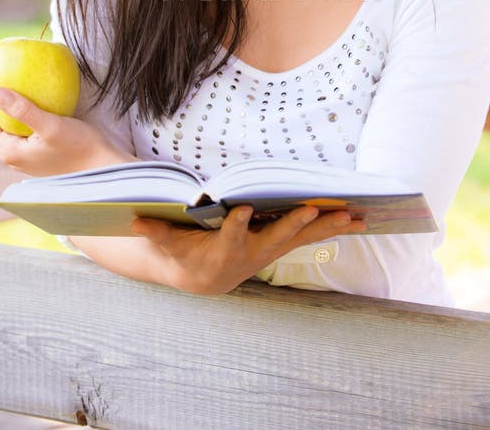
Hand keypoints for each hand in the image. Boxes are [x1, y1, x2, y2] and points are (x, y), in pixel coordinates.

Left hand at [0, 88, 133, 176]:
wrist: (101, 167)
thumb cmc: (79, 147)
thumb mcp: (51, 125)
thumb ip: (23, 109)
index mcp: (8, 151)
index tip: (15, 93)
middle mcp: (11, 157)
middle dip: (5, 106)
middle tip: (27, 93)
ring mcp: (24, 158)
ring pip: (9, 129)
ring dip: (18, 113)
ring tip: (38, 101)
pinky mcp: (37, 155)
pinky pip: (23, 133)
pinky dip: (29, 120)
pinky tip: (47, 113)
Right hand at [131, 204, 365, 294]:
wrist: (204, 279)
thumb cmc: (183, 254)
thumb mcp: (165, 243)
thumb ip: (154, 232)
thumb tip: (132, 221)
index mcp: (222, 251)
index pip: (229, 237)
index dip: (235, 225)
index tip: (240, 209)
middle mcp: (252, 253)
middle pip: (276, 238)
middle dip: (294, 224)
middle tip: (311, 210)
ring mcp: (270, 249)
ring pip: (302, 237)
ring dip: (327, 226)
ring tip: (355, 217)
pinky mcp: (281, 244)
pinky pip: (310, 235)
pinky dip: (333, 226)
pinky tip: (358, 219)